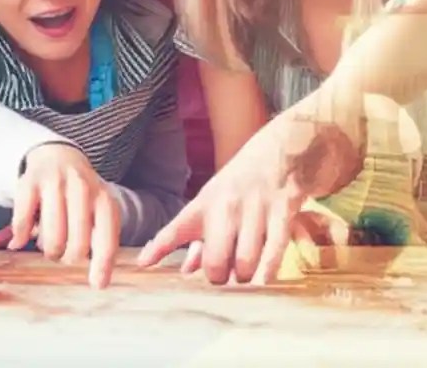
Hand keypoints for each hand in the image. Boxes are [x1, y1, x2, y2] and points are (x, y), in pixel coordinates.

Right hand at [0, 143, 118, 288]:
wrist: (57, 155)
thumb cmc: (80, 195)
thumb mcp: (98, 211)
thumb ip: (99, 241)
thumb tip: (99, 284)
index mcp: (104, 199)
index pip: (106, 240)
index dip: (102, 266)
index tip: (97, 285)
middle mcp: (82, 188)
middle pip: (77, 244)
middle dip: (68, 257)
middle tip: (63, 254)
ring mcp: (55, 183)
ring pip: (52, 237)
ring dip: (48, 249)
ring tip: (47, 245)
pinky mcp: (30, 182)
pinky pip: (23, 221)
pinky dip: (21, 236)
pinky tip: (21, 240)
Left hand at [137, 121, 312, 284]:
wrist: (282, 149)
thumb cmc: (242, 183)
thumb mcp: (215, 201)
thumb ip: (199, 237)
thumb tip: (187, 271)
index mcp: (204, 203)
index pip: (175, 229)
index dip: (158, 248)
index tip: (144, 263)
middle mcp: (226, 207)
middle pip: (215, 260)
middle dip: (218, 277)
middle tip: (223, 276)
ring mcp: (255, 210)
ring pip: (245, 262)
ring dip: (245, 276)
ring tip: (245, 273)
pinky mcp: (283, 212)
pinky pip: (274, 252)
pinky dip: (268, 271)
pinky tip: (264, 276)